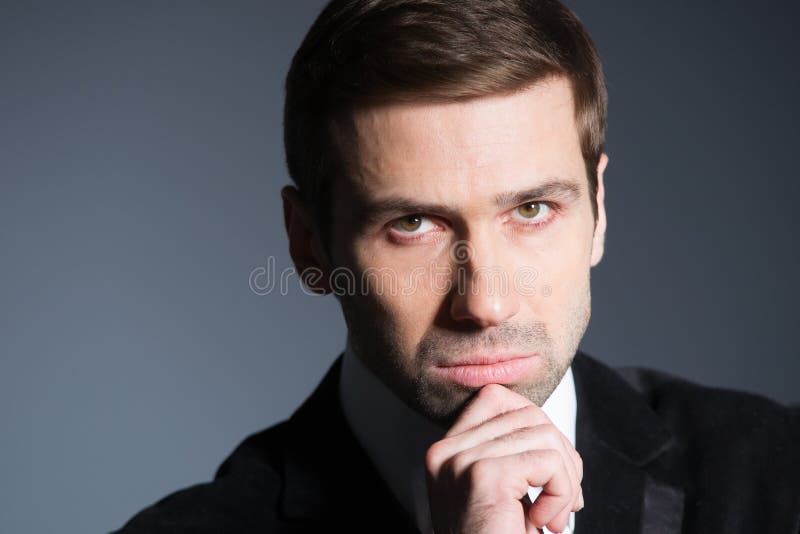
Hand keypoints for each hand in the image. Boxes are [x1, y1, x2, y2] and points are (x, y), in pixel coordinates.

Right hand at [425, 384, 583, 533]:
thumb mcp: (501, 494)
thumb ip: (511, 453)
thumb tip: (549, 425)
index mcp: (445, 452)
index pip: (496, 397)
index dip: (535, 423)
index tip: (548, 470)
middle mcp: (445, 452)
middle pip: (526, 412)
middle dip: (561, 453)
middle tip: (561, 500)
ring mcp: (459, 461)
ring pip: (543, 434)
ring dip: (566, 479)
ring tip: (552, 518)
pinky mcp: (482, 476)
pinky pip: (547, 461)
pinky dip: (561, 492)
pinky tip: (544, 524)